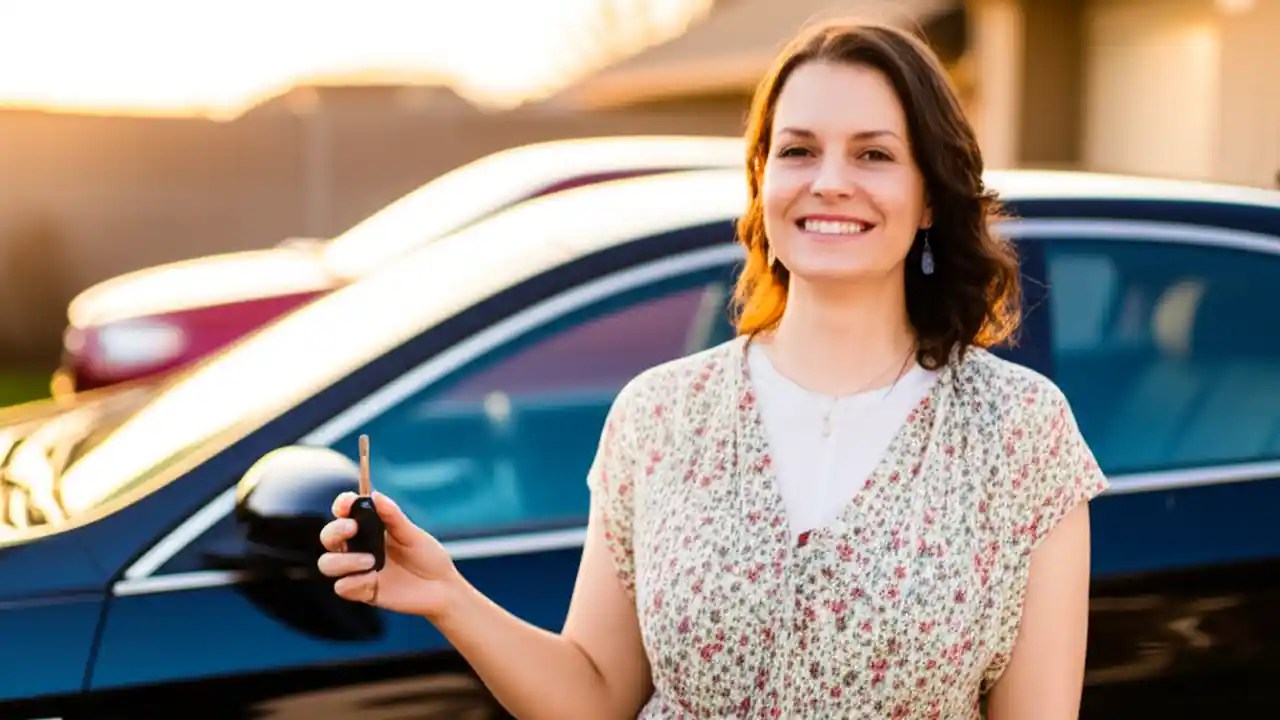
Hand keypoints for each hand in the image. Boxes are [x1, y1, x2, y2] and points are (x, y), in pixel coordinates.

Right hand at [317, 491, 459, 619]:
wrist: (442, 588)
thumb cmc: (428, 557)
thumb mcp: (414, 535)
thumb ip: (393, 517)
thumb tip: (376, 495)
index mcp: (370, 528)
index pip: (345, 512)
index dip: (342, 505)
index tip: (349, 503)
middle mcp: (359, 547)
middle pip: (328, 536)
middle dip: (335, 530)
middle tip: (352, 528)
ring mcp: (358, 570)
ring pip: (327, 563)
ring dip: (344, 560)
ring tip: (371, 561)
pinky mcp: (362, 591)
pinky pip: (342, 587)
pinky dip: (353, 582)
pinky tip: (373, 579)